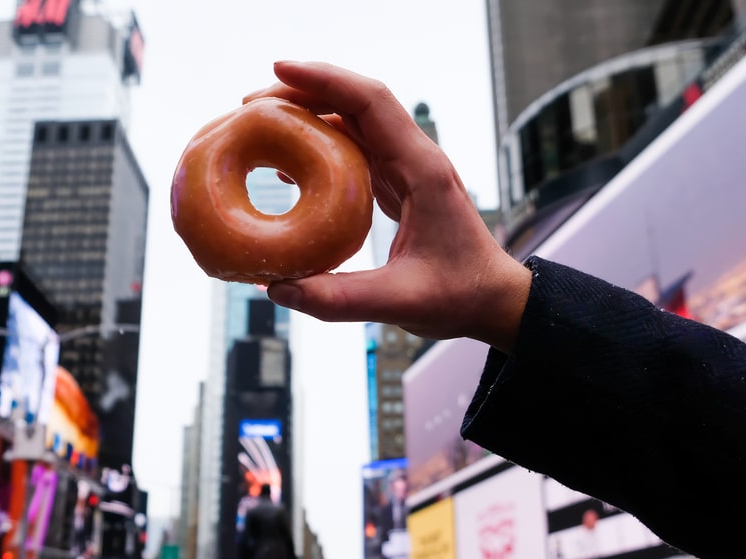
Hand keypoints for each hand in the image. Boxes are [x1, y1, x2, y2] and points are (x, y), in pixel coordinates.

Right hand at [243, 61, 531, 351]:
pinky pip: (354, 150)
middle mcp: (415, 158)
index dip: (324, 80)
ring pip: (354, 123)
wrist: (495, 301)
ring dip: (309, 115)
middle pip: (355, 103)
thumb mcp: (400, 303)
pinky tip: (287, 163)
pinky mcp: (399, 184)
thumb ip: (339, 299)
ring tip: (260, 125)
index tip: (279, 69)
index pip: (370, 103)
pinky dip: (319, 145)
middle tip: (250, 104)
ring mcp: (407, 169)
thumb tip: (276, 290)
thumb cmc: (460, 297)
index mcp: (422, 170)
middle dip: (304, 91)